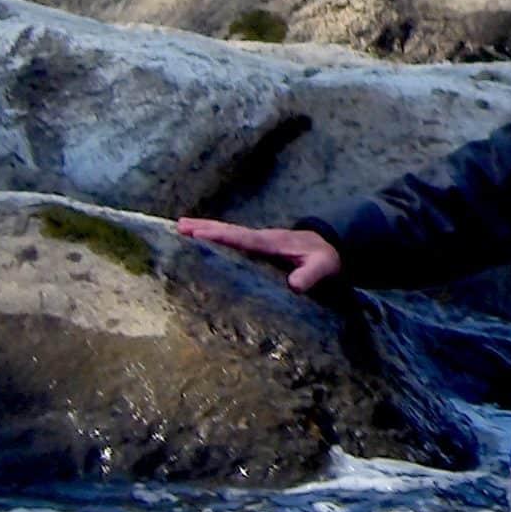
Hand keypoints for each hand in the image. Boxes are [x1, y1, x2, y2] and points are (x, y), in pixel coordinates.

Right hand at [175, 217, 342, 293]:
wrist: (332, 248)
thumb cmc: (326, 258)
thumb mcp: (323, 267)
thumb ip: (310, 275)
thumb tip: (294, 285)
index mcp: (273, 242)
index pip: (244, 239)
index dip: (222, 236)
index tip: (199, 233)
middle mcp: (262, 238)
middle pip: (230, 231)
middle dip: (205, 228)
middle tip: (178, 226)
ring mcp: (259, 241)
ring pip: (228, 233)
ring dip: (205, 229)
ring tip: (179, 227)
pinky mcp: (258, 247)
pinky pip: (232, 241)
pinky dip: (215, 237)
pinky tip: (200, 240)